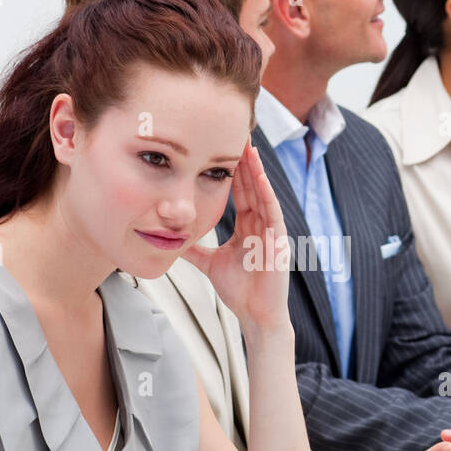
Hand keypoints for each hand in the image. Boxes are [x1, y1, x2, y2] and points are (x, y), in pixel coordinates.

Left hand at [182, 142, 290, 334]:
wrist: (255, 315)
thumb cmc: (239, 291)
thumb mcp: (209, 264)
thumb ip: (194, 250)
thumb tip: (170, 240)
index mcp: (247, 227)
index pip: (240, 192)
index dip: (232, 171)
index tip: (222, 148)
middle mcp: (260, 225)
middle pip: (252, 187)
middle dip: (245, 162)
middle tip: (237, 135)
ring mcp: (271, 231)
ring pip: (263, 194)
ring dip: (257, 171)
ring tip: (249, 149)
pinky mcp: (279, 241)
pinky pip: (273, 212)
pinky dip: (267, 194)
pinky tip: (260, 178)